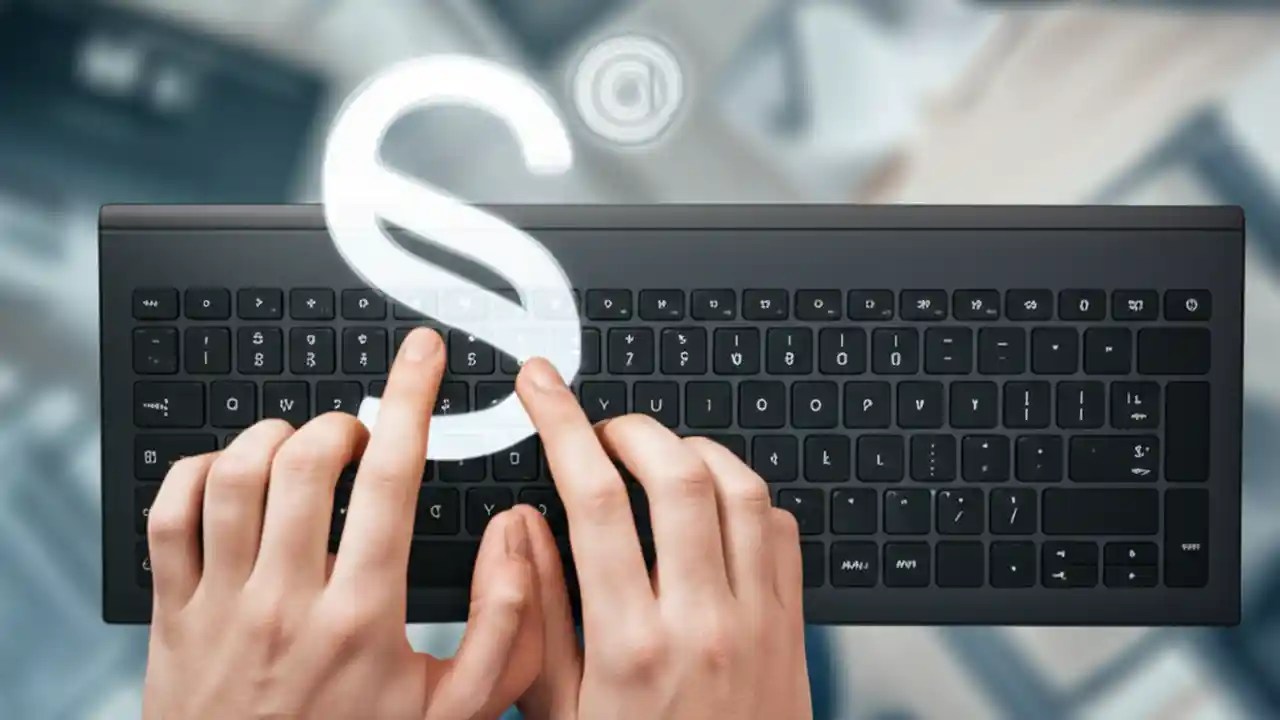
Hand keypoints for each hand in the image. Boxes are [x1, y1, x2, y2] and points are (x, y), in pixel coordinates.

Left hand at [143, 328, 540, 719]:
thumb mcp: (455, 712)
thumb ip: (504, 626)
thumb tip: (516, 540)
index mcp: (362, 616)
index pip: (389, 478)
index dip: (410, 398)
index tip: (421, 355)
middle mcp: (287, 601)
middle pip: (303, 462)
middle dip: (341, 422)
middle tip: (361, 432)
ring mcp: (222, 606)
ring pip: (232, 477)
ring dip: (273, 439)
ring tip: (302, 449)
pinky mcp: (172, 615)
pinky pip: (168, 516)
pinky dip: (197, 473)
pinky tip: (230, 477)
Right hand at [511, 359, 812, 719]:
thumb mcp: (558, 710)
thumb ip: (534, 613)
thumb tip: (519, 525)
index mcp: (630, 644)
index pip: (591, 499)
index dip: (560, 423)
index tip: (541, 387)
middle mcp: (701, 622)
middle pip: (676, 475)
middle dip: (630, 427)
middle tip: (599, 426)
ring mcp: (757, 621)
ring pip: (739, 489)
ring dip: (693, 451)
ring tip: (655, 456)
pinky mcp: (793, 627)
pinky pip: (781, 529)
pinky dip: (746, 495)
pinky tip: (712, 503)